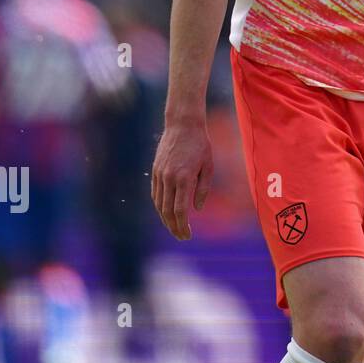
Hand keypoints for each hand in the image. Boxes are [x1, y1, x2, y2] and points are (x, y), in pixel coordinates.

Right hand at [151, 118, 213, 239]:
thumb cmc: (201, 145)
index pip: (180, 210)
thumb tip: (196, 209)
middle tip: (181, 237)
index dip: (182, 225)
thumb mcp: (208, 166)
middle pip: (167, 211)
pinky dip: (159, 206)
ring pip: (159, 204)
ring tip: (174, 228)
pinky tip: (165, 213)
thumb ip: (203, 189)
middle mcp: (169, 178)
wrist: (183, 125)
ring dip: (165, 219)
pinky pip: (155, 194)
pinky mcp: (155, 171)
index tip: (187, 235)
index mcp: (184, 178)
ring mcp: (160, 174)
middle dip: (174, 227)